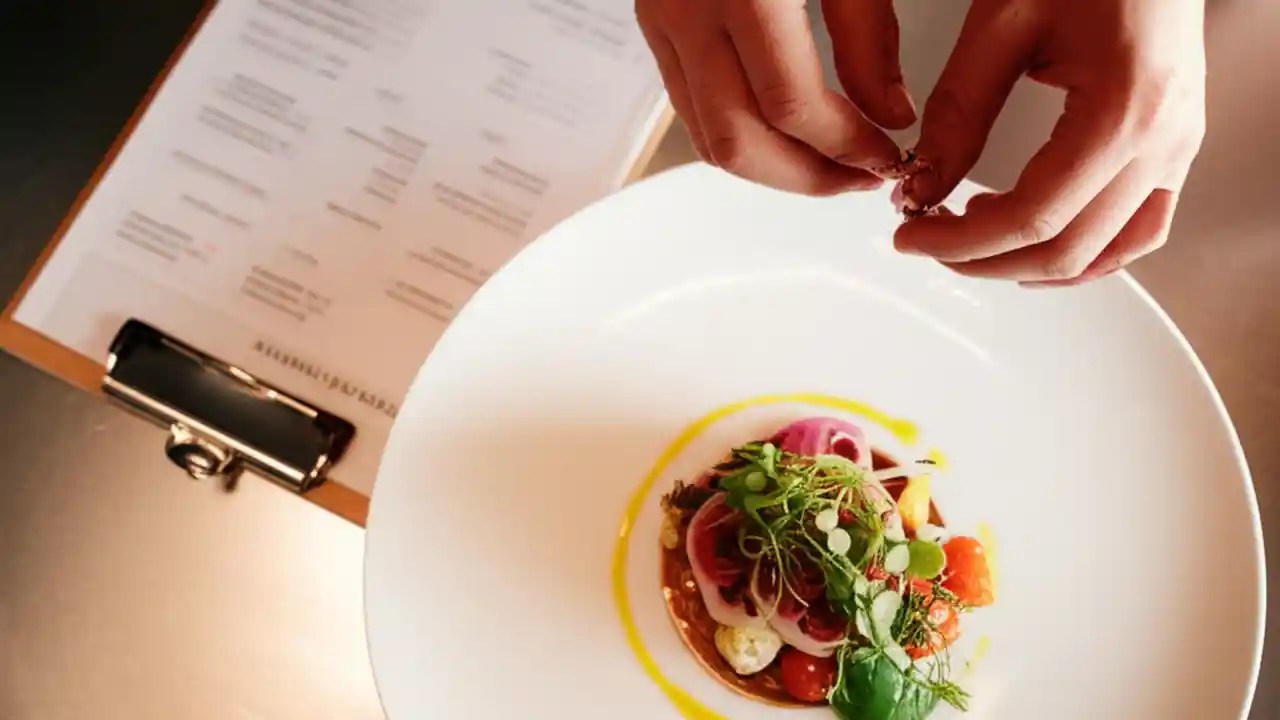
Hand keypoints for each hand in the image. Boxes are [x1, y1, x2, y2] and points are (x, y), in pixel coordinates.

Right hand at [635, 0, 914, 194]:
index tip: (886, 157)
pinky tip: (785, 133)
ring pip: (704, 137)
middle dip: (804, 179)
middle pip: (736, 141)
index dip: (844, 148)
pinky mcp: (653, 21)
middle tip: (858, 180)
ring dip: (769, 168)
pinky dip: (738, 134)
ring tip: (828, 165)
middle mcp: (688, 7)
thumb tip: (888, 116)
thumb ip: (870, 36)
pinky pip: (689, 106)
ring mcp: (660, 17)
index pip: (791, 105)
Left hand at [895, 0, 1205, 285]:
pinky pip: (1139, 228)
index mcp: (1124, 110)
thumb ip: (959, 111)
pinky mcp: (1177, 143)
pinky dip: (1085, 251)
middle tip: (930, 240)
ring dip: (1033, 263)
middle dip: (985, 259)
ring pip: (1106, 251)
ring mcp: (1179, 146)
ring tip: (973, 237)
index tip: (910, 234)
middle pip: (1067, 249)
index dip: (960, 241)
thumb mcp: (1003, 24)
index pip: (1032, 217)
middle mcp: (1164, 138)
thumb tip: (922, 184)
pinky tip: (1035, 239)